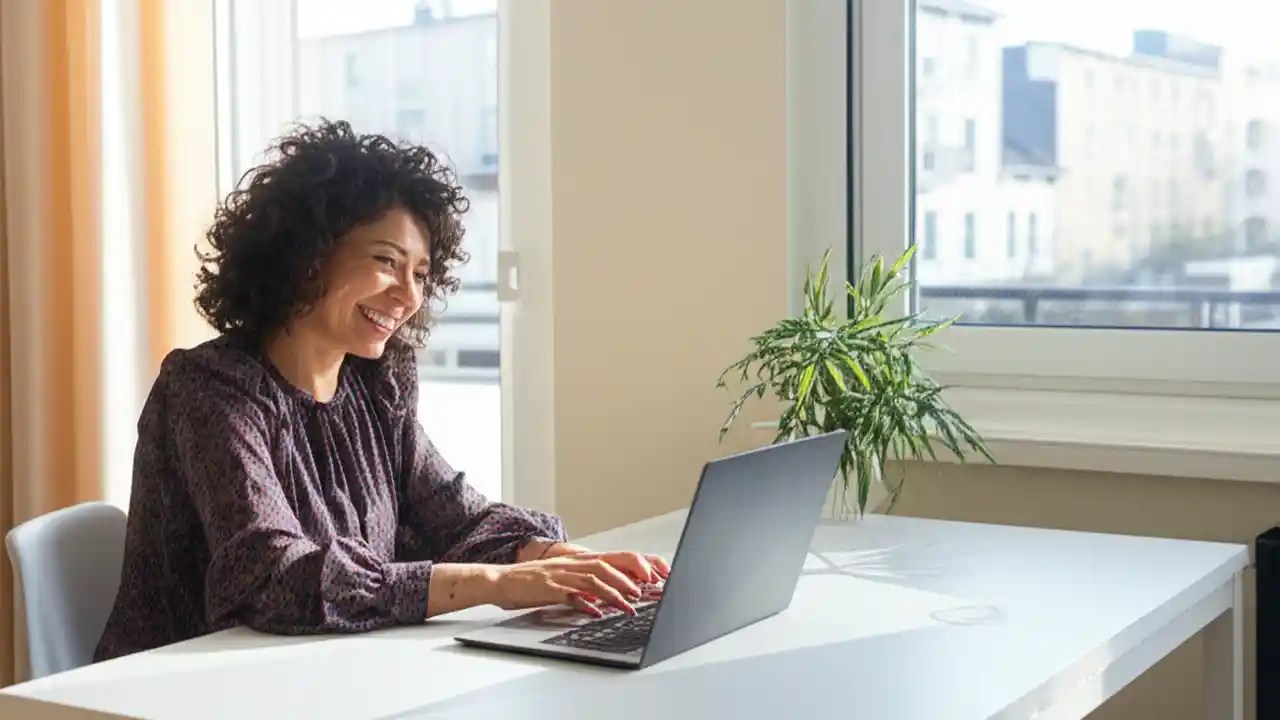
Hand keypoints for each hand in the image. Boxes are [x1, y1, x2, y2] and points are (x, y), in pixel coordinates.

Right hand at [490, 555, 649, 617]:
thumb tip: (610, 595)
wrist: (501, 580)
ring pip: (594, 579)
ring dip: (614, 593)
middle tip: (648, 590)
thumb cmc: (533, 582)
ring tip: (629, 605)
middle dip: (631, 576)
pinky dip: (585, 603)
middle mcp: (573, 564)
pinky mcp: (549, 588)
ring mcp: (561, 575)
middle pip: (608, 564)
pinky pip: (571, 595)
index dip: (637, 564)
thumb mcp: (564, 578)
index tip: (656, 575)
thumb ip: (587, 583)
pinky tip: (596, 613)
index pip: (615, 557)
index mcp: (578, 560)